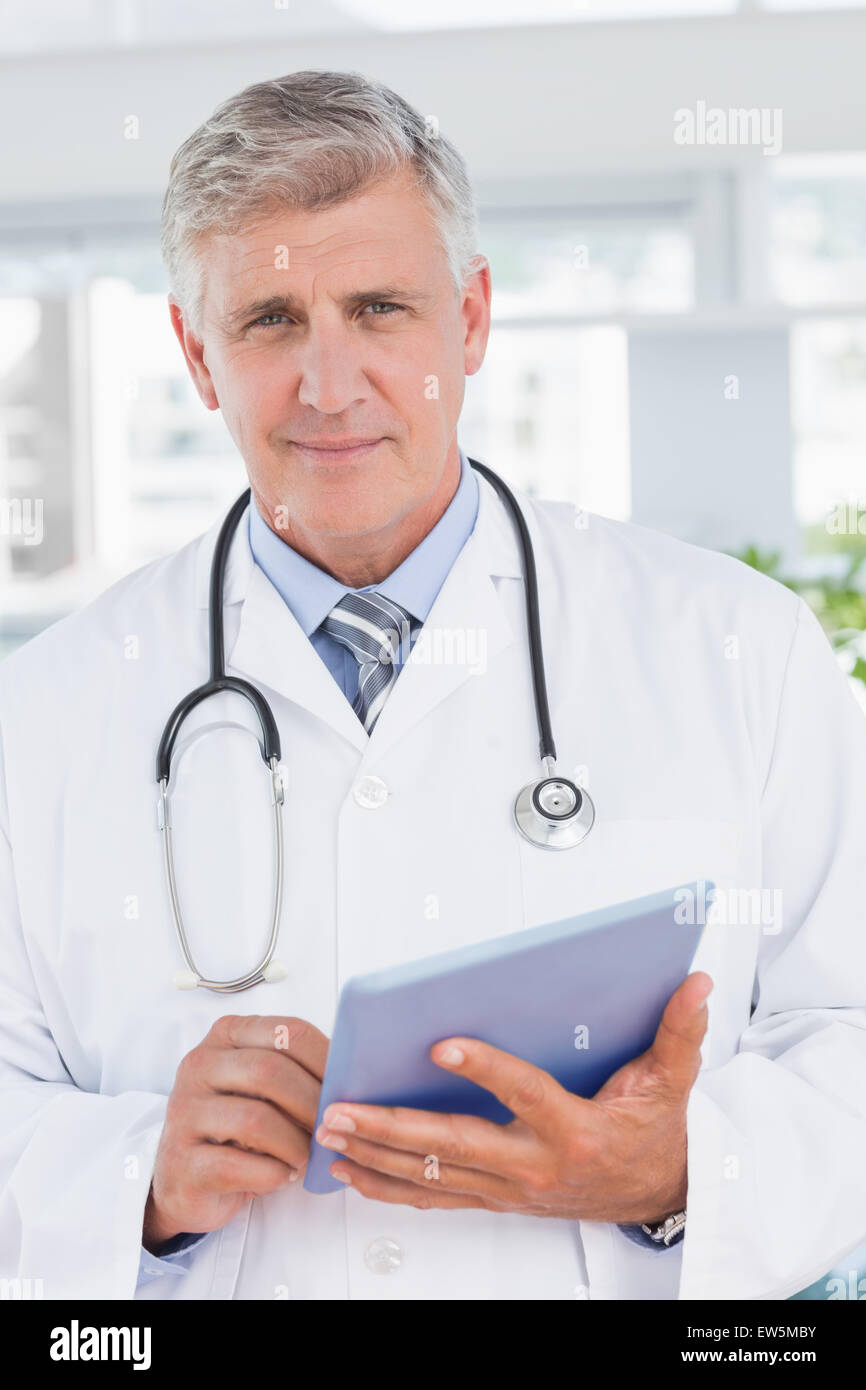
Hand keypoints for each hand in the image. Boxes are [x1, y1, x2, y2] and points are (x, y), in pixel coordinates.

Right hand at [143, 1014, 328, 1252]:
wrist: (188, 1179)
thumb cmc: (238, 1126)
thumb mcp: (266, 1087)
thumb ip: (298, 1071)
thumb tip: (356, 1077)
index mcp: (227, 1035)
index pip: (288, 1032)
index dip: (327, 1060)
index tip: (348, 1088)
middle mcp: (199, 1065)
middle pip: (270, 1072)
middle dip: (312, 1104)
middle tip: (331, 1129)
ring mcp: (185, 1112)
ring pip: (255, 1120)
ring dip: (294, 1144)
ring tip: (305, 1157)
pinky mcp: (182, 1161)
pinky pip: (236, 1166)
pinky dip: (272, 1175)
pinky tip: (282, 1176)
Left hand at [315, 972, 711, 1224]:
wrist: (658, 1194)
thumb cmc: (655, 1135)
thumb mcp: (673, 1083)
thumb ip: (679, 1031)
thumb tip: (694, 984)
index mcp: (575, 1129)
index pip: (522, 1095)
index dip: (484, 1071)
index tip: (442, 1047)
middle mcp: (535, 1165)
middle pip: (454, 1146)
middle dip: (392, 1127)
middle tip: (344, 1108)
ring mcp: (510, 1188)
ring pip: (434, 1176)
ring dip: (377, 1157)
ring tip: (332, 1135)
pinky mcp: (497, 1198)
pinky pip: (436, 1198)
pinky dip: (391, 1187)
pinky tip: (353, 1172)